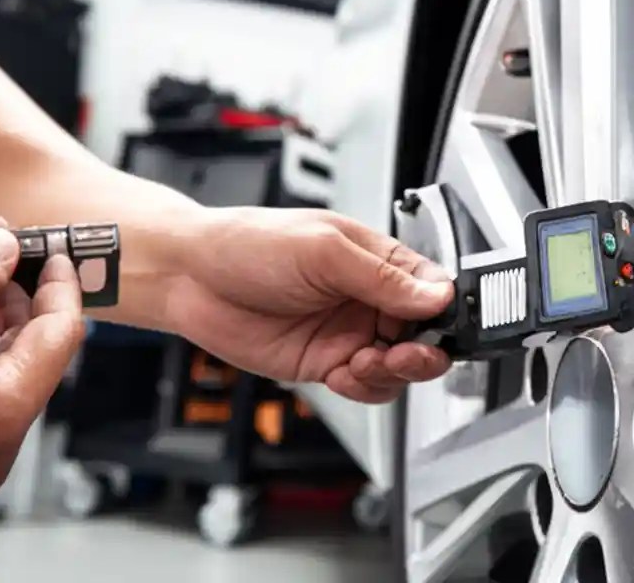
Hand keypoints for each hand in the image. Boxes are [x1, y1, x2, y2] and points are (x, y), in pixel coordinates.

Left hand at [163, 207, 453, 402]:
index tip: (441, 325)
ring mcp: (348, 333)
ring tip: (369, 362)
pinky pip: (366, 386)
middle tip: (408, 353)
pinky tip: (347, 373)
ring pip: (399, 367)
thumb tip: (435, 295)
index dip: (444, 311)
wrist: (188, 279)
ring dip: (394, 371)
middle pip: (424, 334)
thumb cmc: (247, 245)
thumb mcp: (323, 251)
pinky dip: (366, 387)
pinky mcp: (325, 363)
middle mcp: (368, 298)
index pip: (433, 288)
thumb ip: (382, 277)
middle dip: (424, 349)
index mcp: (378, 260)